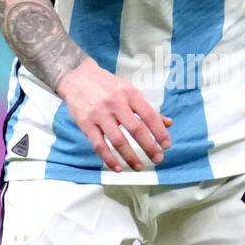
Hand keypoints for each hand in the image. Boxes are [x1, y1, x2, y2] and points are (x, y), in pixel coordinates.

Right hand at [56, 57, 172, 172]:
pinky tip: (117, 168)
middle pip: (136, 129)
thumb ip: (146, 108)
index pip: (149, 115)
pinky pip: (99, 145)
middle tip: (158, 159)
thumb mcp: (129, 90)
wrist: (76, 76)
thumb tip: (168, 123)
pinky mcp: (85, 124)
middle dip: (149, 147)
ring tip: (139, 167)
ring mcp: (99, 114)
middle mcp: (115, 103)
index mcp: (130, 93)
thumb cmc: (106, 85)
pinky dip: (109, 159)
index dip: (160, 132)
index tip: (167, 146)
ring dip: (130, 157)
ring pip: (118, 140)